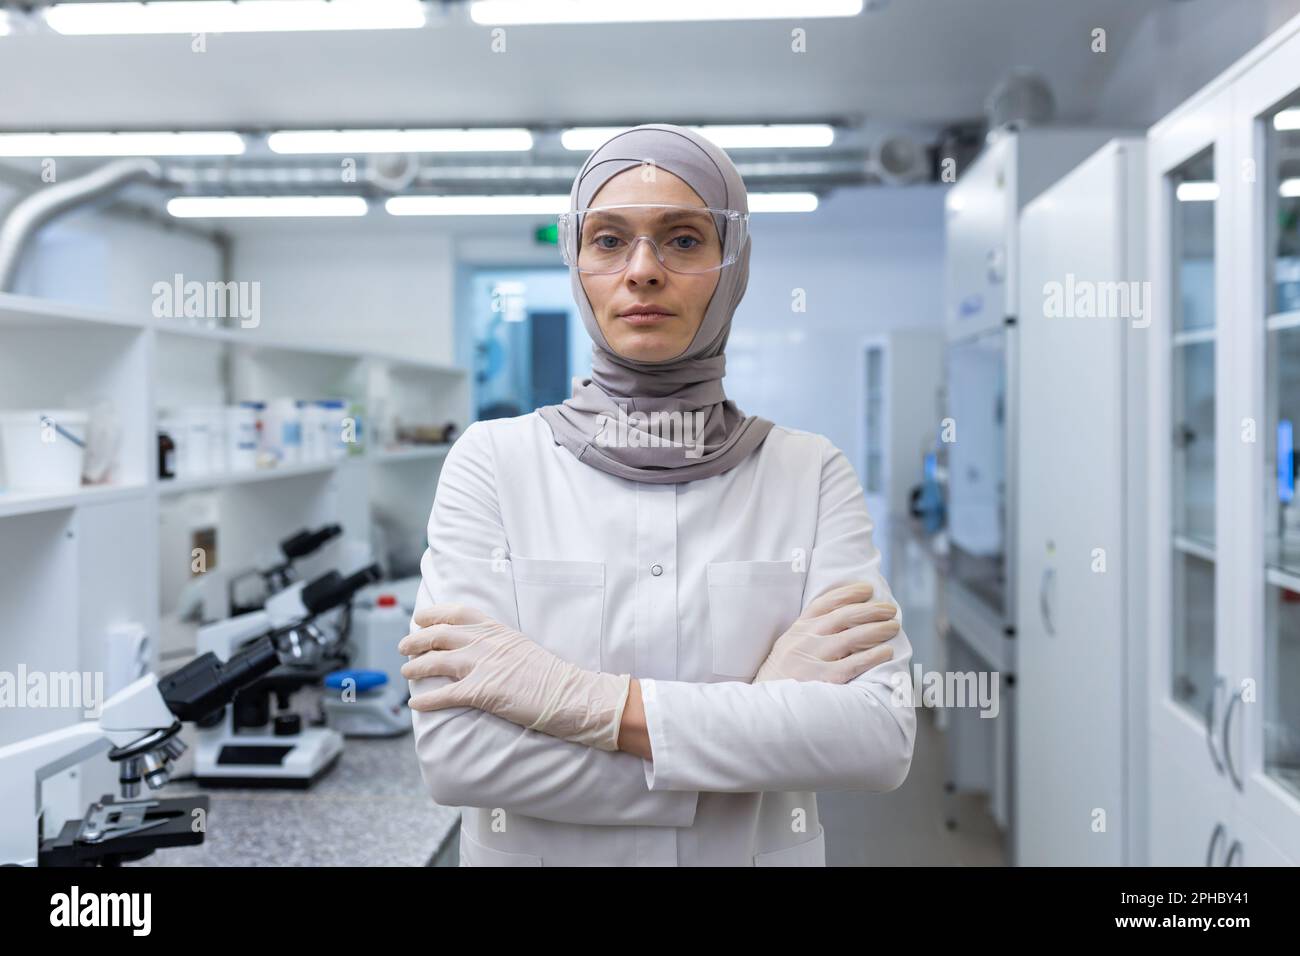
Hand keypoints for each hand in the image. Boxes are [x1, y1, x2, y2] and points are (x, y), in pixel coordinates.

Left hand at [399, 603, 630, 751]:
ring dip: (415, 667)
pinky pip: (444, 694)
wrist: (568, 693)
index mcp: (497, 630)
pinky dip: (426, 700)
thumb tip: (482, 650)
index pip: (458, 613)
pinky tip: (414, 703)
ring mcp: (482, 665)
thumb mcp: (522, 647)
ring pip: (435, 662)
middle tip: (404, 646)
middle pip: (439, 635)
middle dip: (417, 639)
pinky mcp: (481, 691)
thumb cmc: (551, 675)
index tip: (420, 618)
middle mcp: (485, 643)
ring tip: (405, 671)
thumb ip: (499, 644)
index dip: (434, 614)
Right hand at [754, 581, 899, 683]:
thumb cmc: (781, 674)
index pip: (825, 602)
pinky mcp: (821, 678)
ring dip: (877, 629)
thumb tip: (843, 620)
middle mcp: (806, 638)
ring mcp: (813, 657)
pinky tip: (886, 651)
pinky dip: (872, 656)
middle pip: (844, 616)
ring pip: (852, 637)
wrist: (764, 703)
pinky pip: (852, 664)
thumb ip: (809, 631)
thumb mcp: (788, 644)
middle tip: (890, 609)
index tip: (867, 589)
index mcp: (798, 627)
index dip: (848, 593)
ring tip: (893, 626)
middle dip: (871, 610)